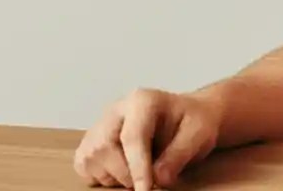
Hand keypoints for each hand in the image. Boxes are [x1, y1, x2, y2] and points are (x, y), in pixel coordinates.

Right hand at [73, 88, 220, 189]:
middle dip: (125, 173)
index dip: (137, 167)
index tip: (145, 190)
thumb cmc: (193, 122)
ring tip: (139, 172)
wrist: (187, 116)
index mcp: (143, 100)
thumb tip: (158, 178)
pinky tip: (121, 171)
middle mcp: (116, 109)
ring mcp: (101, 123)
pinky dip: (99, 175)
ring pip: (91, 157)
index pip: (132, 136)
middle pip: (104, 147)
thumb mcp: (198, 134)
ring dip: (114, 176)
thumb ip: (179, 154)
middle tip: (147, 183)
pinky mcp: (92, 139)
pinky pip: (83, 163)